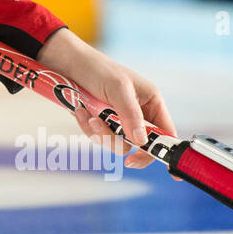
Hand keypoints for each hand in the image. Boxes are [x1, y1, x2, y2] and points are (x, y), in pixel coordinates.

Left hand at [36, 28, 177, 168]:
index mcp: (151, 103)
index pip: (165, 134)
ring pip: (115, 143)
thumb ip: (130, 114)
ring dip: (99, 132)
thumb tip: (141, 142)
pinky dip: (87, 127)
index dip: (164, 151)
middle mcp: (137, 114)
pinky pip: (98, 137)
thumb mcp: (118, 88)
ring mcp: (118, 120)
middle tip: (99, 124)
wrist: (67, 63)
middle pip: (137, 145)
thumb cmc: (97, 69)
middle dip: (116, 138)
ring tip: (87, 113)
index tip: (162, 170)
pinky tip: (80, 111)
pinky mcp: (101, 122)